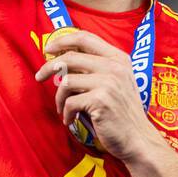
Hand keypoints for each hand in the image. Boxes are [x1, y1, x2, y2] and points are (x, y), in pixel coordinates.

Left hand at [34, 29, 162, 162]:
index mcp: (118, 57)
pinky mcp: (101, 100)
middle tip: (39, 76)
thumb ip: (96, 67)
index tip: (48, 48)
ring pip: (67, 81)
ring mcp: (108, 83)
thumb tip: (62, 59)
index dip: (62, 40)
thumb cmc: (122, 112)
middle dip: (49, 66)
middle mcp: (114, 66)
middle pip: (70, 57)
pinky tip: (70, 120)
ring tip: (62, 108)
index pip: (85, 37)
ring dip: (58, 97)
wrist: (138, 139)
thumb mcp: (116, 81)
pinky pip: (70, 102)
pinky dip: (66, 112)